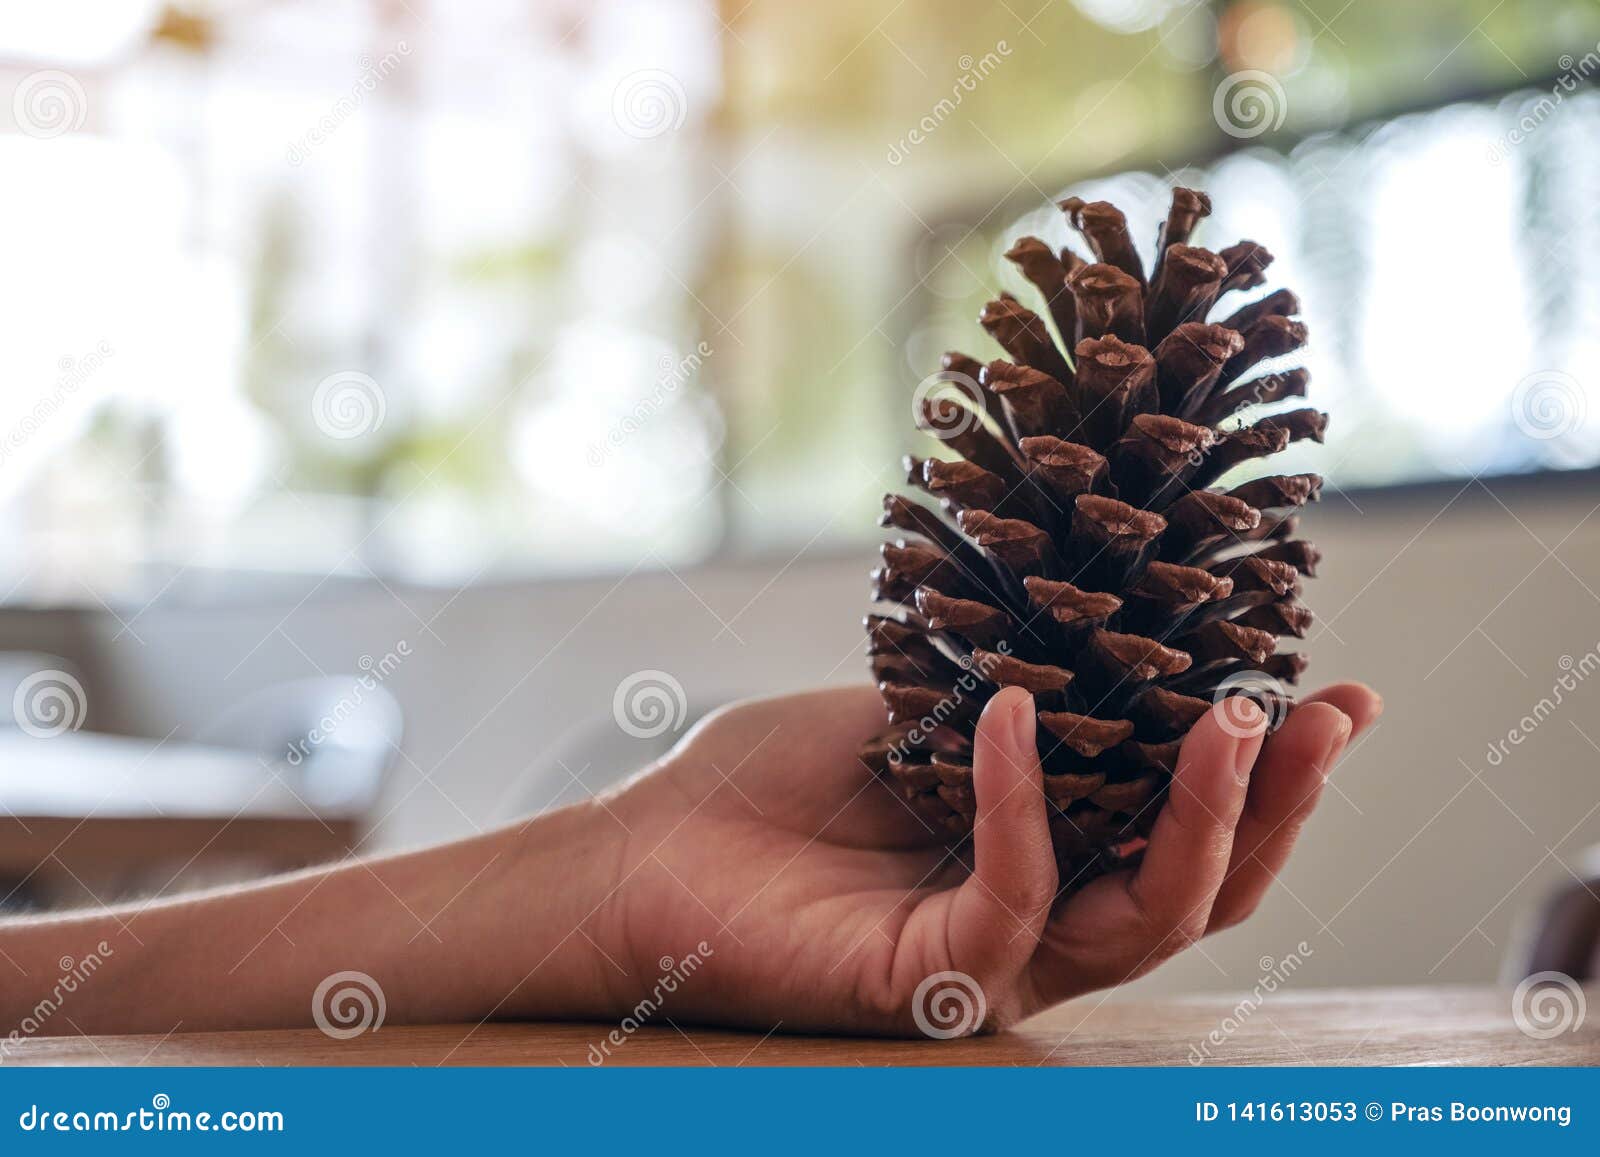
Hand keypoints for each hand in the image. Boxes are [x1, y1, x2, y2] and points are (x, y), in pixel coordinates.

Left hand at [594, 681, 1380, 1035]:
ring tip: (1232, 716)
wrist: (645, 851)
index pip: (1179, 827)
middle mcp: (1038, 920)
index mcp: (1044, 854)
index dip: (1264, 771)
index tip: (1327, 690)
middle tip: (1323, 712)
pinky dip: (1025, 801)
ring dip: (1204, 812)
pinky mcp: (931, 982)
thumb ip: (1020, 695)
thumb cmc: (768, 785)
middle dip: (1276, 802)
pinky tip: (1019, 713)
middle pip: (1198, 888)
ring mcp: (992, 960)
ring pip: (1146, 916)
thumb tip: (1116, 632)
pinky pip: (1014, 899)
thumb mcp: (917, 713)